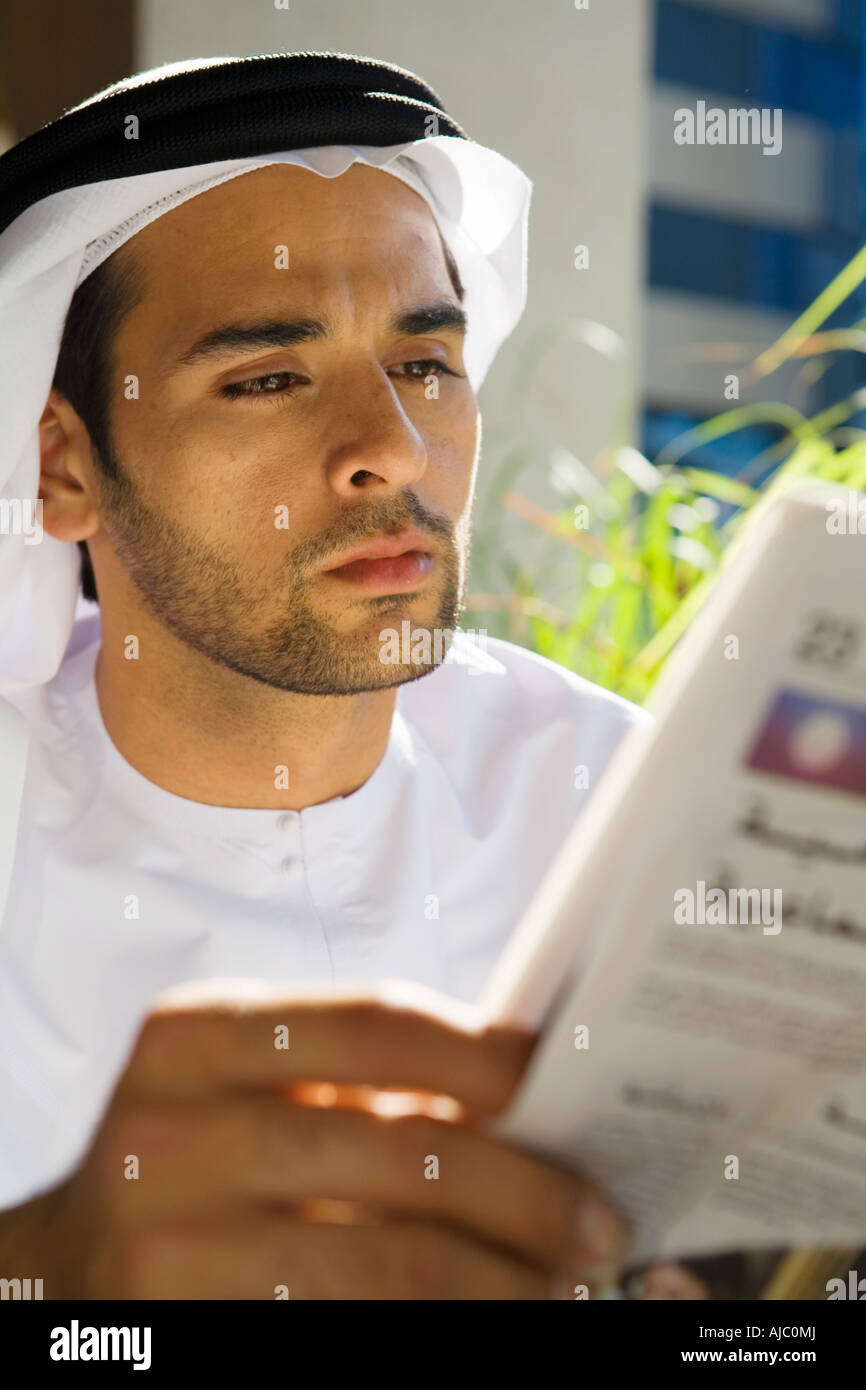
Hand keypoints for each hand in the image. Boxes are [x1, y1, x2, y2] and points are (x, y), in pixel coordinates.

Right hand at [30, 980, 626, 1297]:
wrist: (70, 1265)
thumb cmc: (192, 1153)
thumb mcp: (243, 1084)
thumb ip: (354, 1074)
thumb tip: (523, 1086)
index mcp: (193, 1038)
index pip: (371, 1024)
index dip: (484, 1052)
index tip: (556, 1082)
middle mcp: (171, 1137)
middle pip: (401, 1152)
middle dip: (525, 1190)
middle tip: (595, 1217)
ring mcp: (174, 1249)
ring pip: (394, 1262)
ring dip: (504, 1275)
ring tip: (560, 1279)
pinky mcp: (193, 1331)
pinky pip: (357, 1327)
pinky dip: (444, 1323)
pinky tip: (487, 1313)